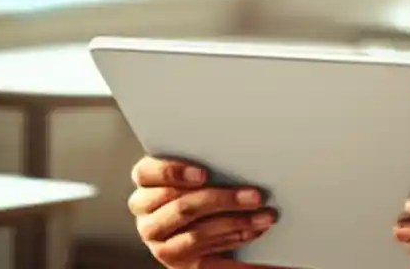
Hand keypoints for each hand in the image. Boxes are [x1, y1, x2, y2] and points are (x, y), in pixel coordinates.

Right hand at [127, 155, 278, 268]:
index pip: (146, 174)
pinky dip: (234, 245)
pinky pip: (207, 258)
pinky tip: (253, 235)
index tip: (204, 174)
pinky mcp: (177, 264)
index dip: (174, 173)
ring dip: (236, 224)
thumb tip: (237, 152)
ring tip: (263, 218)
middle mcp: (147, 216)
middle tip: (255, 196)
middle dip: (223, 201)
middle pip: (182, 206)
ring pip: (196, 235)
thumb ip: (206, 163)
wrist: (195, 231)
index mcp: (146, 186)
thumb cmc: (200, 190)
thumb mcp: (196, 174)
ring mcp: (160, 243)